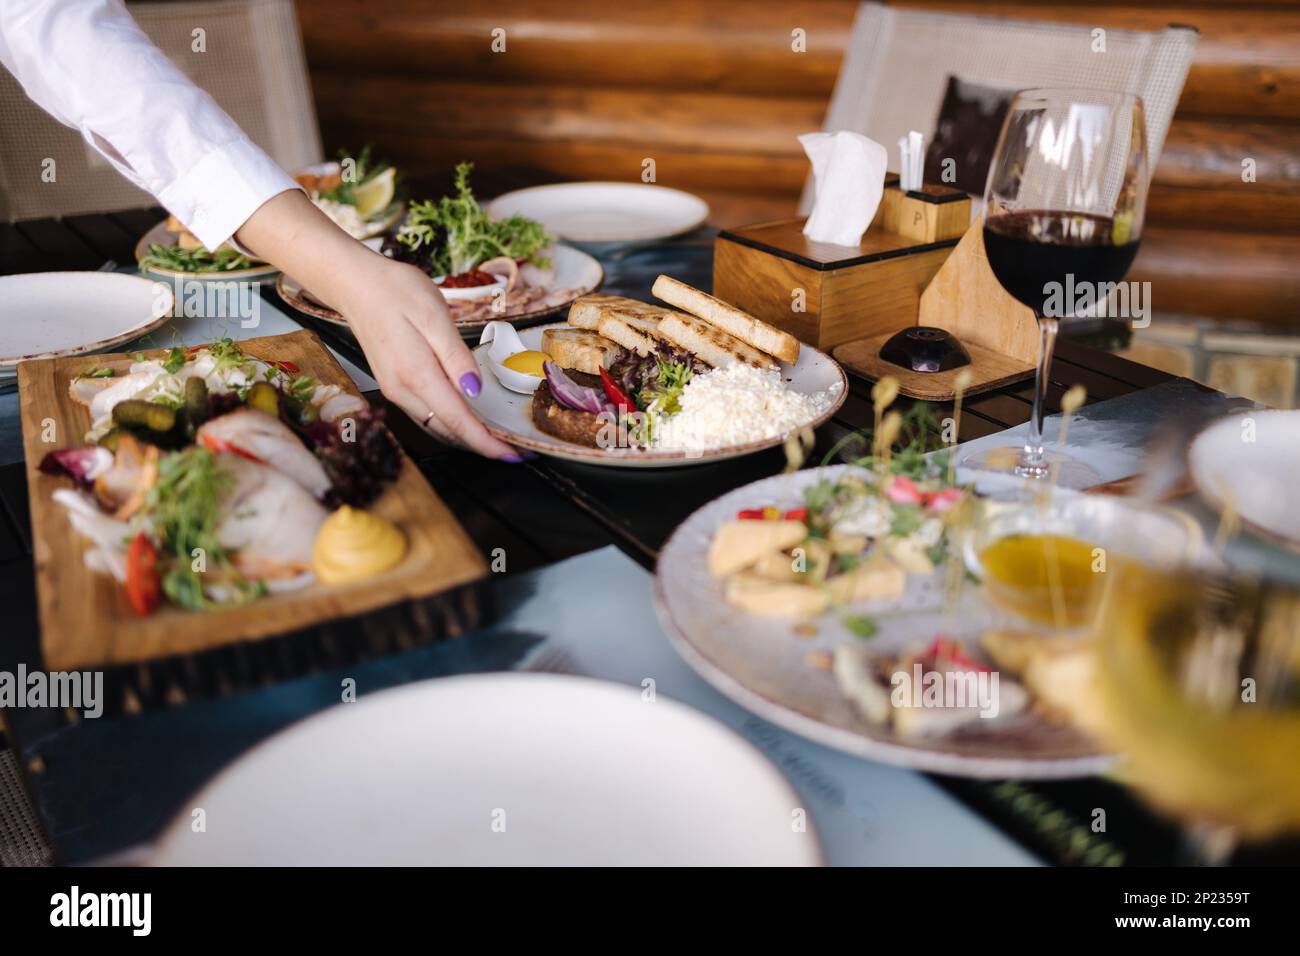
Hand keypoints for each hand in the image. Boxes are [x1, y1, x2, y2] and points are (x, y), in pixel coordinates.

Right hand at [235, 191, 519, 460]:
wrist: (355, 284)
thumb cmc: (395, 291)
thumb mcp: (434, 316)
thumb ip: (456, 357)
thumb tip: (474, 391)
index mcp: (417, 375)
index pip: (458, 422)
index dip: (488, 443)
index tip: (514, 455)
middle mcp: (403, 391)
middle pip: (449, 432)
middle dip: (484, 445)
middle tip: (518, 449)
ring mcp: (396, 391)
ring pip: (437, 428)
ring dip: (468, 438)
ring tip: (499, 439)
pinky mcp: (394, 386)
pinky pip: (427, 416)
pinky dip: (452, 425)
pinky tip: (469, 420)